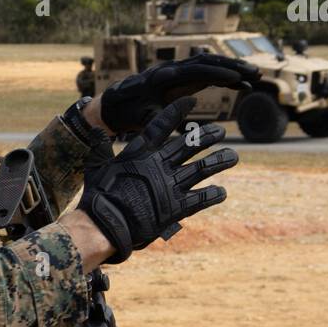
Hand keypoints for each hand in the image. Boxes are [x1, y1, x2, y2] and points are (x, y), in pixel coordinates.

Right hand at [77, 97, 237, 263]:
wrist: (107, 224)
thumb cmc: (98, 196)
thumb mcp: (95, 168)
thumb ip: (99, 149)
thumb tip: (95, 131)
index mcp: (140, 153)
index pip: (161, 126)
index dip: (177, 112)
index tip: (191, 102)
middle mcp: (159, 165)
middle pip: (189, 145)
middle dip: (206, 136)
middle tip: (220, 130)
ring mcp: (171, 185)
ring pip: (202, 169)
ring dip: (218, 161)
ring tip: (233, 156)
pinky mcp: (178, 207)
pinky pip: (202, 198)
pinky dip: (213, 194)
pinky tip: (223, 191)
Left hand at [99, 53, 258, 133]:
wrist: (116, 103)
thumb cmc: (130, 113)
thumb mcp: (142, 120)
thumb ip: (160, 121)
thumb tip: (180, 128)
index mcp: (163, 77)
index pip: (196, 70)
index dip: (217, 74)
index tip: (238, 79)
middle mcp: (172, 69)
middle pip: (207, 61)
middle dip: (232, 66)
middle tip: (256, 72)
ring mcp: (177, 70)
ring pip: (209, 64)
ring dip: (232, 68)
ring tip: (256, 75)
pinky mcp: (182, 76)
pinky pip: (206, 72)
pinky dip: (224, 77)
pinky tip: (241, 86)